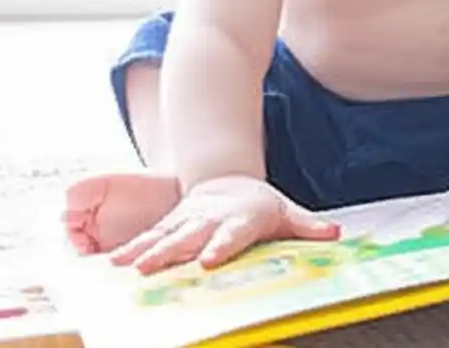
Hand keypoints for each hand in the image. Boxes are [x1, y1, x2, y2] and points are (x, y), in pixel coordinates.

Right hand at [109, 175, 338, 274]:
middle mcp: (209, 219)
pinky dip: (132, 249)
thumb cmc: (260, 205)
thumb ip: (308, 225)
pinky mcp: (170, 224)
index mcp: (239, 218)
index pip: (231, 235)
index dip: (220, 246)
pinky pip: (148, 238)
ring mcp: (186, 221)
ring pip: (164, 236)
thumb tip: (336, 233)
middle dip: (171, 251)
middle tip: (151, 268)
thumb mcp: (286, 212)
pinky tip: (113, 264)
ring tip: (127, 267)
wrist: (229, 180)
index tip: (208, 260)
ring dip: (145, 251)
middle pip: (189, 236)